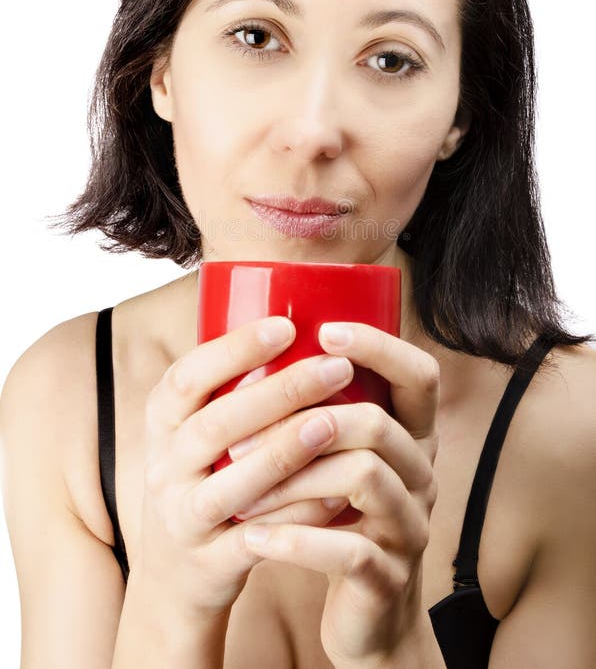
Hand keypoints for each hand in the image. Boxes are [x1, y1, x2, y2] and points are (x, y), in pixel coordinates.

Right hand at [139, 314, 357, 620]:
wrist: (176, 571)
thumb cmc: (205, 474)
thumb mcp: (196, 427)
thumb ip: (233, 385)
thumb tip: (302, 313)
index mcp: (162, 420)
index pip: (188, 376)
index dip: (235, 349)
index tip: (287, 325)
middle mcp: (164, 466)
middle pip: (216, 424)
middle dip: (279, 393)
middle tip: (336, 367)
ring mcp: (184, 516)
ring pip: (232, 482)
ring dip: (285, 451)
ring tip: (335, 422)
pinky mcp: (209, 561)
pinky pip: (254, 538)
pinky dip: (296, 516)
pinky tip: (337, 494)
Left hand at [230, 322, 439, 668]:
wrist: (367, 613)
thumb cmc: (337, 516)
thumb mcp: (339, 460)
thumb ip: (320, 413)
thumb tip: (255, 346)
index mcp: (411, 437)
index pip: (419, 375)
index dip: (379, 346)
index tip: (323, 332)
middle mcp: (421, 474)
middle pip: (379, 423)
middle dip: (305, 421)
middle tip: (240, 437)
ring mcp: (410, 525)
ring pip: (363, 476)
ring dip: (292, 480)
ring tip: (240, 492)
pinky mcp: (390, 575)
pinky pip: (349, 550)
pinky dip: (297, 541)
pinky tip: (255, 539)